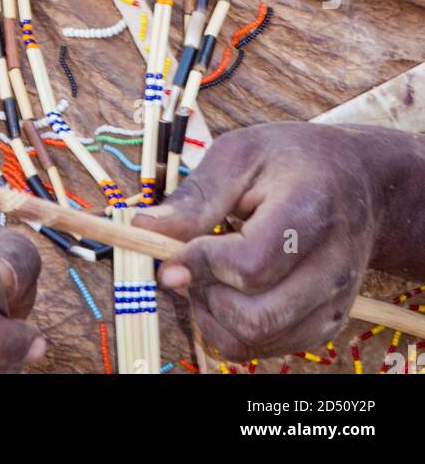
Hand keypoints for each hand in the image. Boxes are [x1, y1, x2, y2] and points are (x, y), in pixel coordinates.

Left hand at [132, 123, 380, 361]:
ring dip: (214, 316)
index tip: (169, 253)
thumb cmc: (290, 161)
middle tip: (188, 263)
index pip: (251, 265)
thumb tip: (142, 229)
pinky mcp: (328, 324)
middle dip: (205, 294)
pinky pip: (269, 349)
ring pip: (259, 340)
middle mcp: (332, 265)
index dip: (200, 264)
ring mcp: (335, 301)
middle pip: (256, 315)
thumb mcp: (239, 154)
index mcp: (311, 209)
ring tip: (206, 276)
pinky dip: (234, 330)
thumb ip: (195, 196)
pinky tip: (227, 292)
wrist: (358, 183)